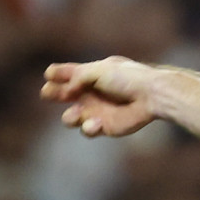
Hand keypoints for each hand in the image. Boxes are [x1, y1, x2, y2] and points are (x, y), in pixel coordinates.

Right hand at [41, 56, 159, 137]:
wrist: (151, 96)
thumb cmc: (127, 78)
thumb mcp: (98, 70)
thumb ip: (77, 77)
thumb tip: (66, 91)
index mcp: (90, 74)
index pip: (66, 74)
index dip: (55, 75)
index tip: (51, 75)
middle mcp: (90, 93)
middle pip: (61, 95)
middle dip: (52, 94)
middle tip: (49, 94)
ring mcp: (96, 110)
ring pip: (70, 117)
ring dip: (69, 117)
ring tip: (77, 114)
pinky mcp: (104, 127)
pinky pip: (87, 130)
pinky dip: (89, 127)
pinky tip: (98, 123)